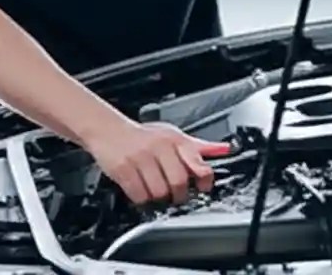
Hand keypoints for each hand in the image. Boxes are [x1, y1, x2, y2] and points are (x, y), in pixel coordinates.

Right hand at [84, 120, 218, 204]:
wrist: (109, 131)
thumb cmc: (143, 137)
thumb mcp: (172, 136)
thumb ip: (197, 147)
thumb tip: (223, 149)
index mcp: (174, 139)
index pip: (197, 161)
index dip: (203, 179)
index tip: (201, 186)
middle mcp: (159, 147)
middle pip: (178, 182)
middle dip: (178, 194)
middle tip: (175, 194)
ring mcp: (140, 158)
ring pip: (159, 192)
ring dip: (159, 198)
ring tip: (155, 190)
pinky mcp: (123, 169)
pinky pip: (139, 195)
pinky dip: (142, 199)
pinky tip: (141, 191)